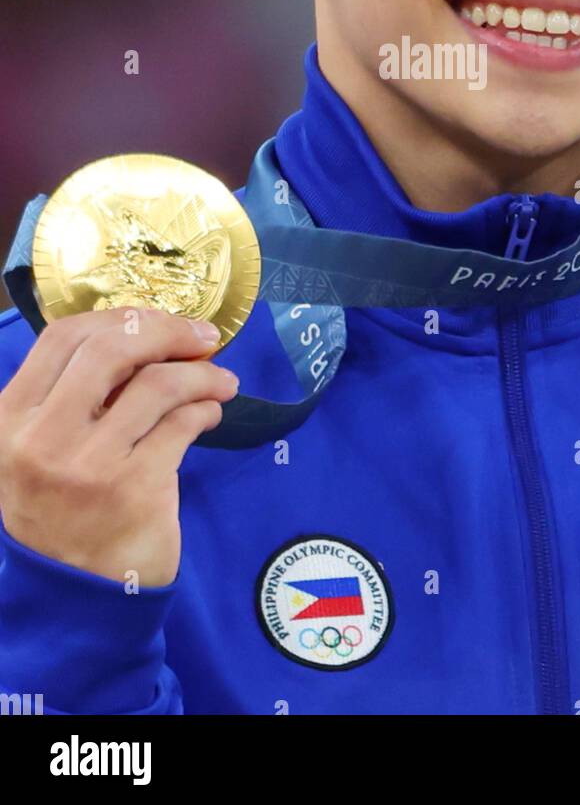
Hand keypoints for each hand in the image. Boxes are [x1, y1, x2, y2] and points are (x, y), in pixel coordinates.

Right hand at [0, 308, 238, 585]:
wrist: (74, 600)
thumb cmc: (63, 512)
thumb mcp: (40, 450)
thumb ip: (73, 396)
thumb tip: (145, 335)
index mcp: (11, 419)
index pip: (63, 337)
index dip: (120, 317)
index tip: (158, 322)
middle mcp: (41, 439)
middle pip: (111, 348)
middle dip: (168, 331)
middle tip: (203, 338)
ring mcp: (87, 466)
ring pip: (158, 384)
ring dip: (201, 374)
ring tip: (220, 382)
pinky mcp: (135, 490)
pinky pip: (182, 424)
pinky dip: (206, 408)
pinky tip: (210, 413)